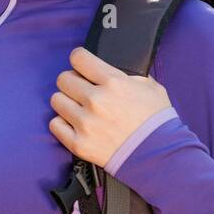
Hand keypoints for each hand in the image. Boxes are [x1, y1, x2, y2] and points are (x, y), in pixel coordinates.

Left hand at [48, 47, 171, 167]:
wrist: (158, 155)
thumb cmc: (157, 121)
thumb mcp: (151, 87)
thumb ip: (128, 75)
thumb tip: (109, 70)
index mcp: (113, 82)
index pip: (78, 58)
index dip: (79, 60)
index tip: (81, 65)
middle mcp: (96, 100)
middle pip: (63, 79)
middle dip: (72, 81)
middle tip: (81, 89)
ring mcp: (85, 122)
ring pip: (56, 100)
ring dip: (67, 102)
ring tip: (79, 108)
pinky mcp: (78, 143)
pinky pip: (55, 124)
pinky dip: (63, 123)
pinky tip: (75, 124)